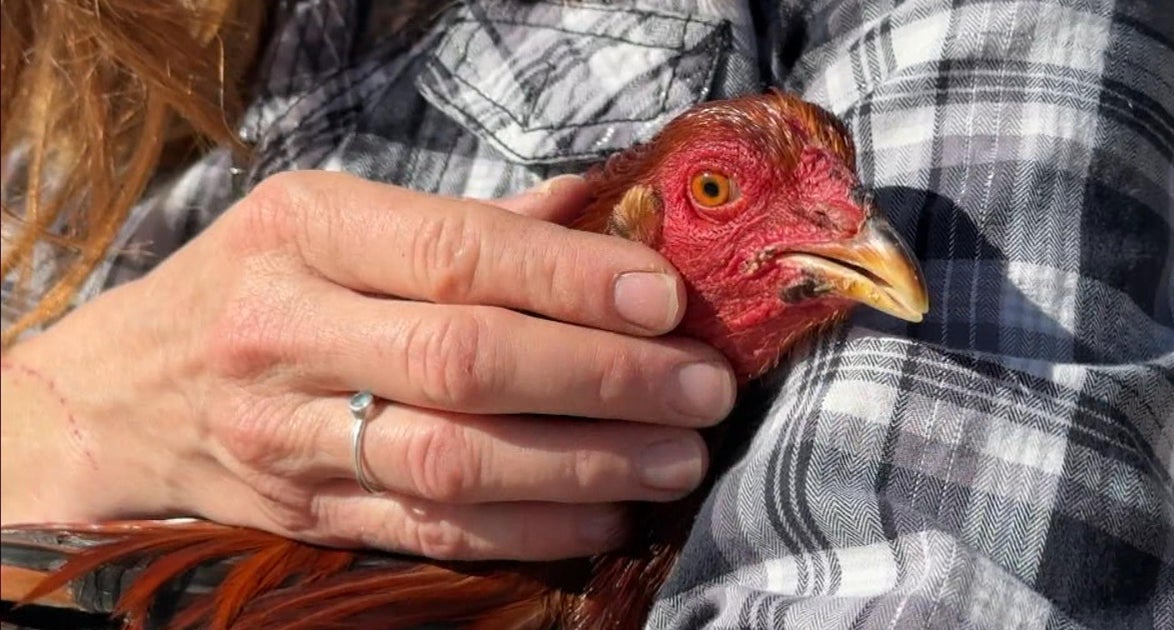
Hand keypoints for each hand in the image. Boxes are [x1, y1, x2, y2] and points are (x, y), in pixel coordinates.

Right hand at [0, 171, 735, 559]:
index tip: (666, 298)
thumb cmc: (253, 282)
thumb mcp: (332, 220)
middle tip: (702, 387)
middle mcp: (286, 329)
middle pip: (466, 361)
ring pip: (455, 459)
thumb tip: (595, 208)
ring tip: (678, 458)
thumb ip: (461, 222)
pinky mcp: (303, 514)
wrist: (122, 393)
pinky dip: (529, 529)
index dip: (571, 279)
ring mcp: (286, 434)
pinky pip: (429, 528)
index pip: (457, 253)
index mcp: (305, 231)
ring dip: (585, 464)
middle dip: (603, 378)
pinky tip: (605, 515)